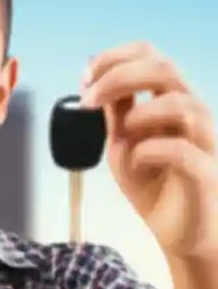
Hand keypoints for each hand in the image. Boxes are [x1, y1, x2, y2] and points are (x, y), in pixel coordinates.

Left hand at [83, 41, 217, 258]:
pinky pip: (184, 150)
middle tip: (88, 100)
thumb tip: (94, 79)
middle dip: (119, 76)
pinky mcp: (206, 174)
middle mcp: (191, 114)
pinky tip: (136, 161)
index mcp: (169, 101)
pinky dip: (152, 150)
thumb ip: (115, 112)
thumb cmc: (155, 185)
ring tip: (122, 134)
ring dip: (140, 113)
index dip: (114, 58)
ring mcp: (203, 142)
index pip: (151, 56)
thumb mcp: (122, 142)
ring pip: (182, 104)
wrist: (180, 232)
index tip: (83, 79)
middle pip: (166, 69)